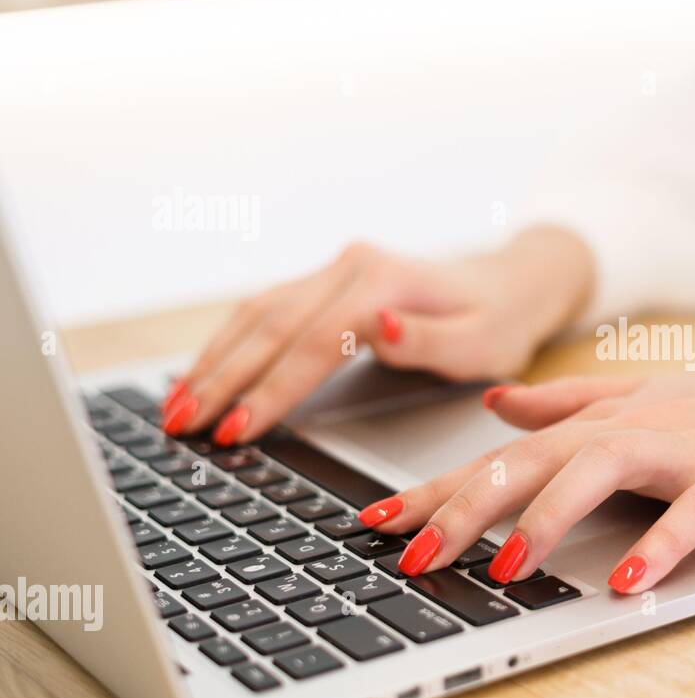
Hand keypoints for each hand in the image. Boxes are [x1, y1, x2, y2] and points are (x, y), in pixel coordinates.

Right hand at [159, 226, 592, 444]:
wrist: (514, 282)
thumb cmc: (501, 322)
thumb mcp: (484, 344)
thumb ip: (431, 342)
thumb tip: (380, 330)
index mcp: (385, 285)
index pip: (313, 345)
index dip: (271, 391)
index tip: (235, 430)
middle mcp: (352, 267)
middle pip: (271, 326)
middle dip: (222, 378)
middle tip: (181, 425)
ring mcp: (337, 268)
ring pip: (259, 312)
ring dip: (215, 358)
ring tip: (177, 405)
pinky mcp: (329, 279)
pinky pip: (269, 308)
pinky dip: (232, 341)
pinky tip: (206, 371)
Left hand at [357, 340, 694, 593]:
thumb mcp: (645, 399)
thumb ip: (568, 401)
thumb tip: (496, 407)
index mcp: (604, 417)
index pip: (504, 454)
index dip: (437, 487)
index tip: (376, 520)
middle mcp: (632, 427)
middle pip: (532, 462)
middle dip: (464, 507)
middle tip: (409, 553)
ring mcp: (686, 451)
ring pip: (599, 474)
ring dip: (546, 520)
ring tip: (501, 567)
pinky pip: (693, 514)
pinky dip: (660, 544)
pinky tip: (628, 581)